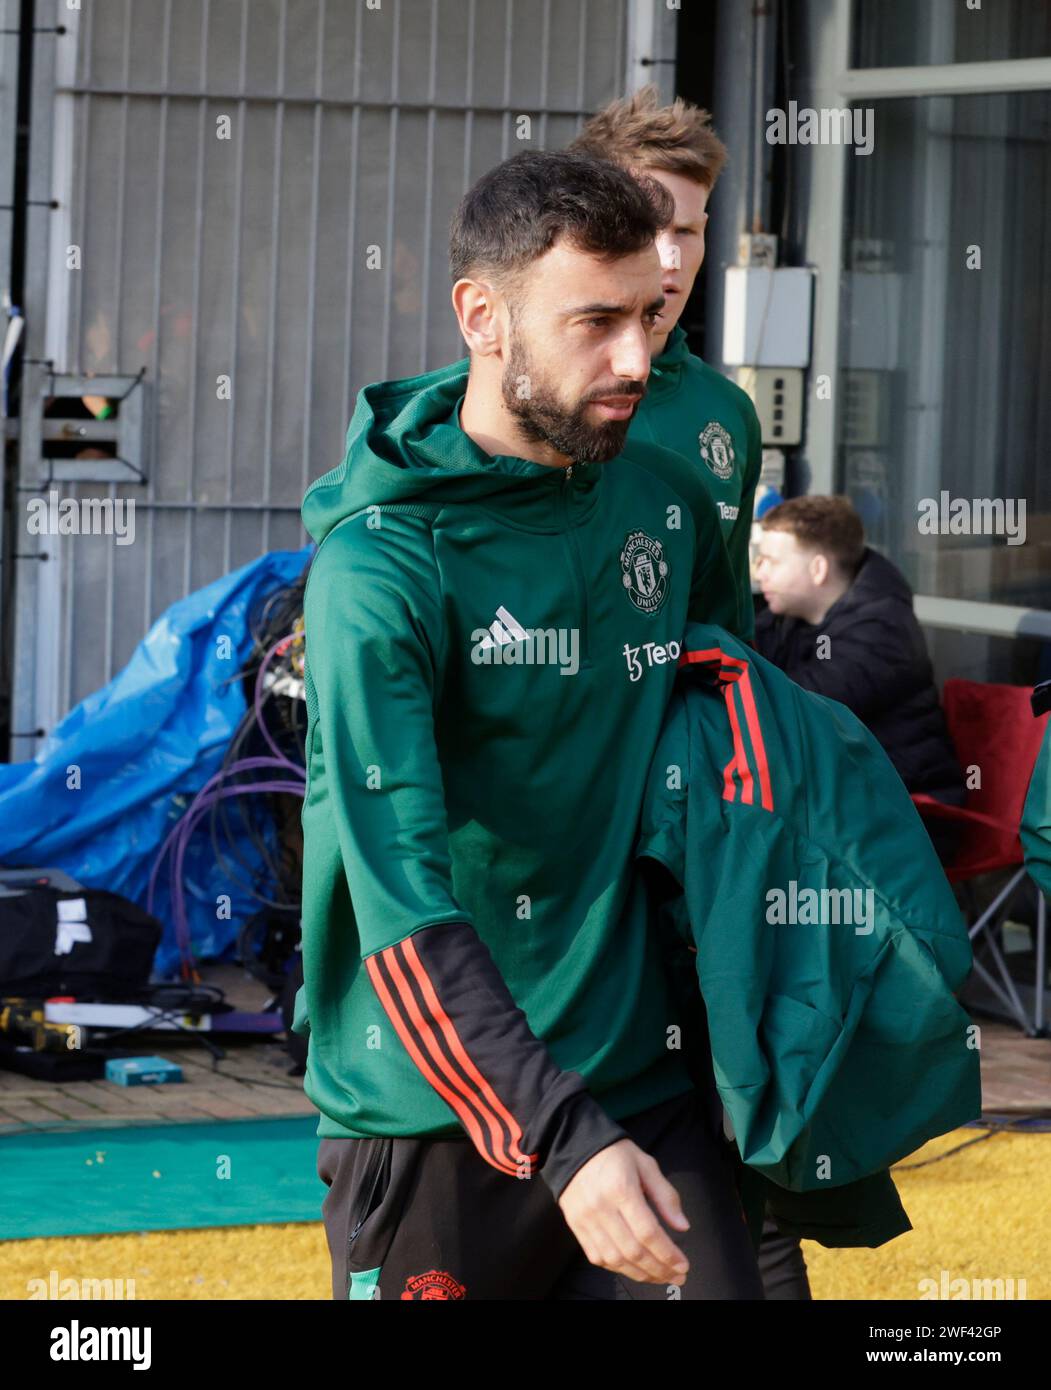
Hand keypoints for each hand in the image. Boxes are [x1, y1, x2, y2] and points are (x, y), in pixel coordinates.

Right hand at [557, 1138, 689, 1285]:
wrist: (574, 1147)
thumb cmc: (614, 1154)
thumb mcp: (646, 1164)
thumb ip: (665, 1195)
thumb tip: (682, 1226)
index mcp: (621, 1188)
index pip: (648, 1232)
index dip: (667, 1253)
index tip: (683, 1265)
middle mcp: (601, 1207)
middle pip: (633, 1250)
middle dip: (659, 1269)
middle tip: (677, 1276)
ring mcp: (586, 1219)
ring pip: (616, 1259)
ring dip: (641, 1274)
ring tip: (660, 1276)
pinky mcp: (577, 1226)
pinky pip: (598, 1257)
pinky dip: (618, 1268)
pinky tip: (635, 1269)